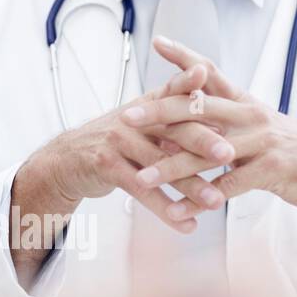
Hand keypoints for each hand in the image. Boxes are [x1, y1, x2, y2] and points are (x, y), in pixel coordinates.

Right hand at [20, 61, 234, 234]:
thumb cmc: (114, 141)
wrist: (67, 159)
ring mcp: (118, 141)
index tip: (205, 72)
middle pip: (172, 129)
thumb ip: (173, 120)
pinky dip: (165, 210)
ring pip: (160, 165)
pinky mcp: (107, 166)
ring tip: (215, 202)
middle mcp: (133, 119)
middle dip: (203, 142)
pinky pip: (141, 190)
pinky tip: (185, 223)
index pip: (169, 90)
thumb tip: (220, 124)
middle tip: (229, 153)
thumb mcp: (140, 122)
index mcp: (146, 106)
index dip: (185, 80)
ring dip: (190, 186)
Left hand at [124, 37, 296, 238]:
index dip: (185, 55)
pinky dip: (202, 199)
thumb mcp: (253, 122)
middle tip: (127, 118)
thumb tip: (175, 109)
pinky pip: (228, 186)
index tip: (157, 41)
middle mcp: (250, 114)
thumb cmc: (283, 146)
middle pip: (199, 107)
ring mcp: (262, 140)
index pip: (211, 70)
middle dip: (160, 112)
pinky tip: (179, 210)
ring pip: (207, 152)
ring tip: (143, 178)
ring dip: (171, 168)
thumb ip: (219, 116)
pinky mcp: (271, 170)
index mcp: (243, 100)